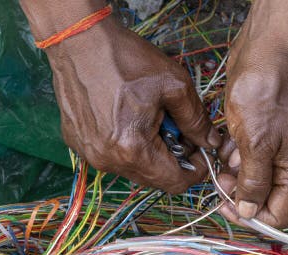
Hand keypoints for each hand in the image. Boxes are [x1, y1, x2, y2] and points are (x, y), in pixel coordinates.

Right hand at [21, 0, 220, 193]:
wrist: (78, 39)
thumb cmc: (124, 58)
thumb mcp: (174, 85)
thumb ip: (196, 120)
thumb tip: (210, 142)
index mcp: (133, 150)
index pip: (175, 182)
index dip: (195, 169)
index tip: (201, 150)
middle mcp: (107, 160)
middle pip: (154, 177)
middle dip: (172, 157)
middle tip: (177, 127)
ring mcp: (89, 154)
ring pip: (133, 167)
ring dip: (149, 150)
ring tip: (150, 117)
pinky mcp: (77, 143)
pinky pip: (111, 155)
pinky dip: (126, 143)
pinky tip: (128, 115)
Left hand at [217, 0, 287, 227]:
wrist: (265, 51)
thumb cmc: (264, 91)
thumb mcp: (255, 143)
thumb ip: (253, 182)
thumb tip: (250, 212)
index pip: (279, 215)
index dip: (251, 216)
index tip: (226, 205)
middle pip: (265, 198)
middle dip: (240, 191)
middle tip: (221, 176)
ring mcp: (281, 149)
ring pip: (253, 179)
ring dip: (234, 171)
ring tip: (226, 150)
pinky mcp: (267, 136)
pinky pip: (248, 159)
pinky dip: (234, 154)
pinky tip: (228, 138)